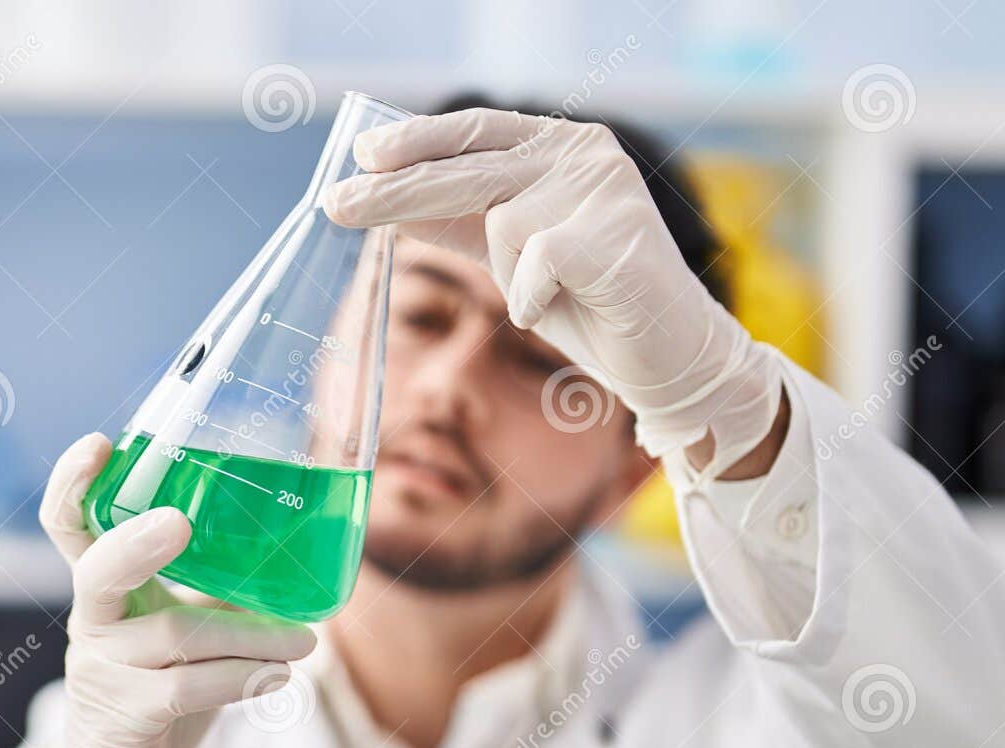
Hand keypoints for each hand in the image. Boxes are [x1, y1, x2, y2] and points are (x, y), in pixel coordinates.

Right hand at [12, 433, 317, 747]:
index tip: (100, 443)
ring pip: (175, 634)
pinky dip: (239, 678)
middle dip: (139, 541)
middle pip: (98, 568)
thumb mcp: (187, 634)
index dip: (74, 483)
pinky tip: (277, 679)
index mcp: (106, 587)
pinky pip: (186, 687)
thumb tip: (307, 558)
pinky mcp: (124, 717)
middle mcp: (94, 620)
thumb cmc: (158, 695)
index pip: (71, 524)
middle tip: (181, 522)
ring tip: (305, 641)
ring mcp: (104, 669)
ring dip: (250, 634)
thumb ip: (221, 594)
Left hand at [323, 108, 781, 475]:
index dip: (416, 142)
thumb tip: (388, 202)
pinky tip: (569, 309)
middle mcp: (585, 153)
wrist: (669, 358)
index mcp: (564, 145)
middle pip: (468, 167)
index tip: (362, 155)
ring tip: (558, 296)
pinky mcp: (613, 234)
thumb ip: (463, 223)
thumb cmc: (592, 307)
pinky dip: (535, 299)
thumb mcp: (514, 258)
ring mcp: (603, 189)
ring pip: (500, 225)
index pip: (475, 132)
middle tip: (335, 205)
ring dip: (512, 276)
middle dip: (397, 190)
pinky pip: (531, 265)